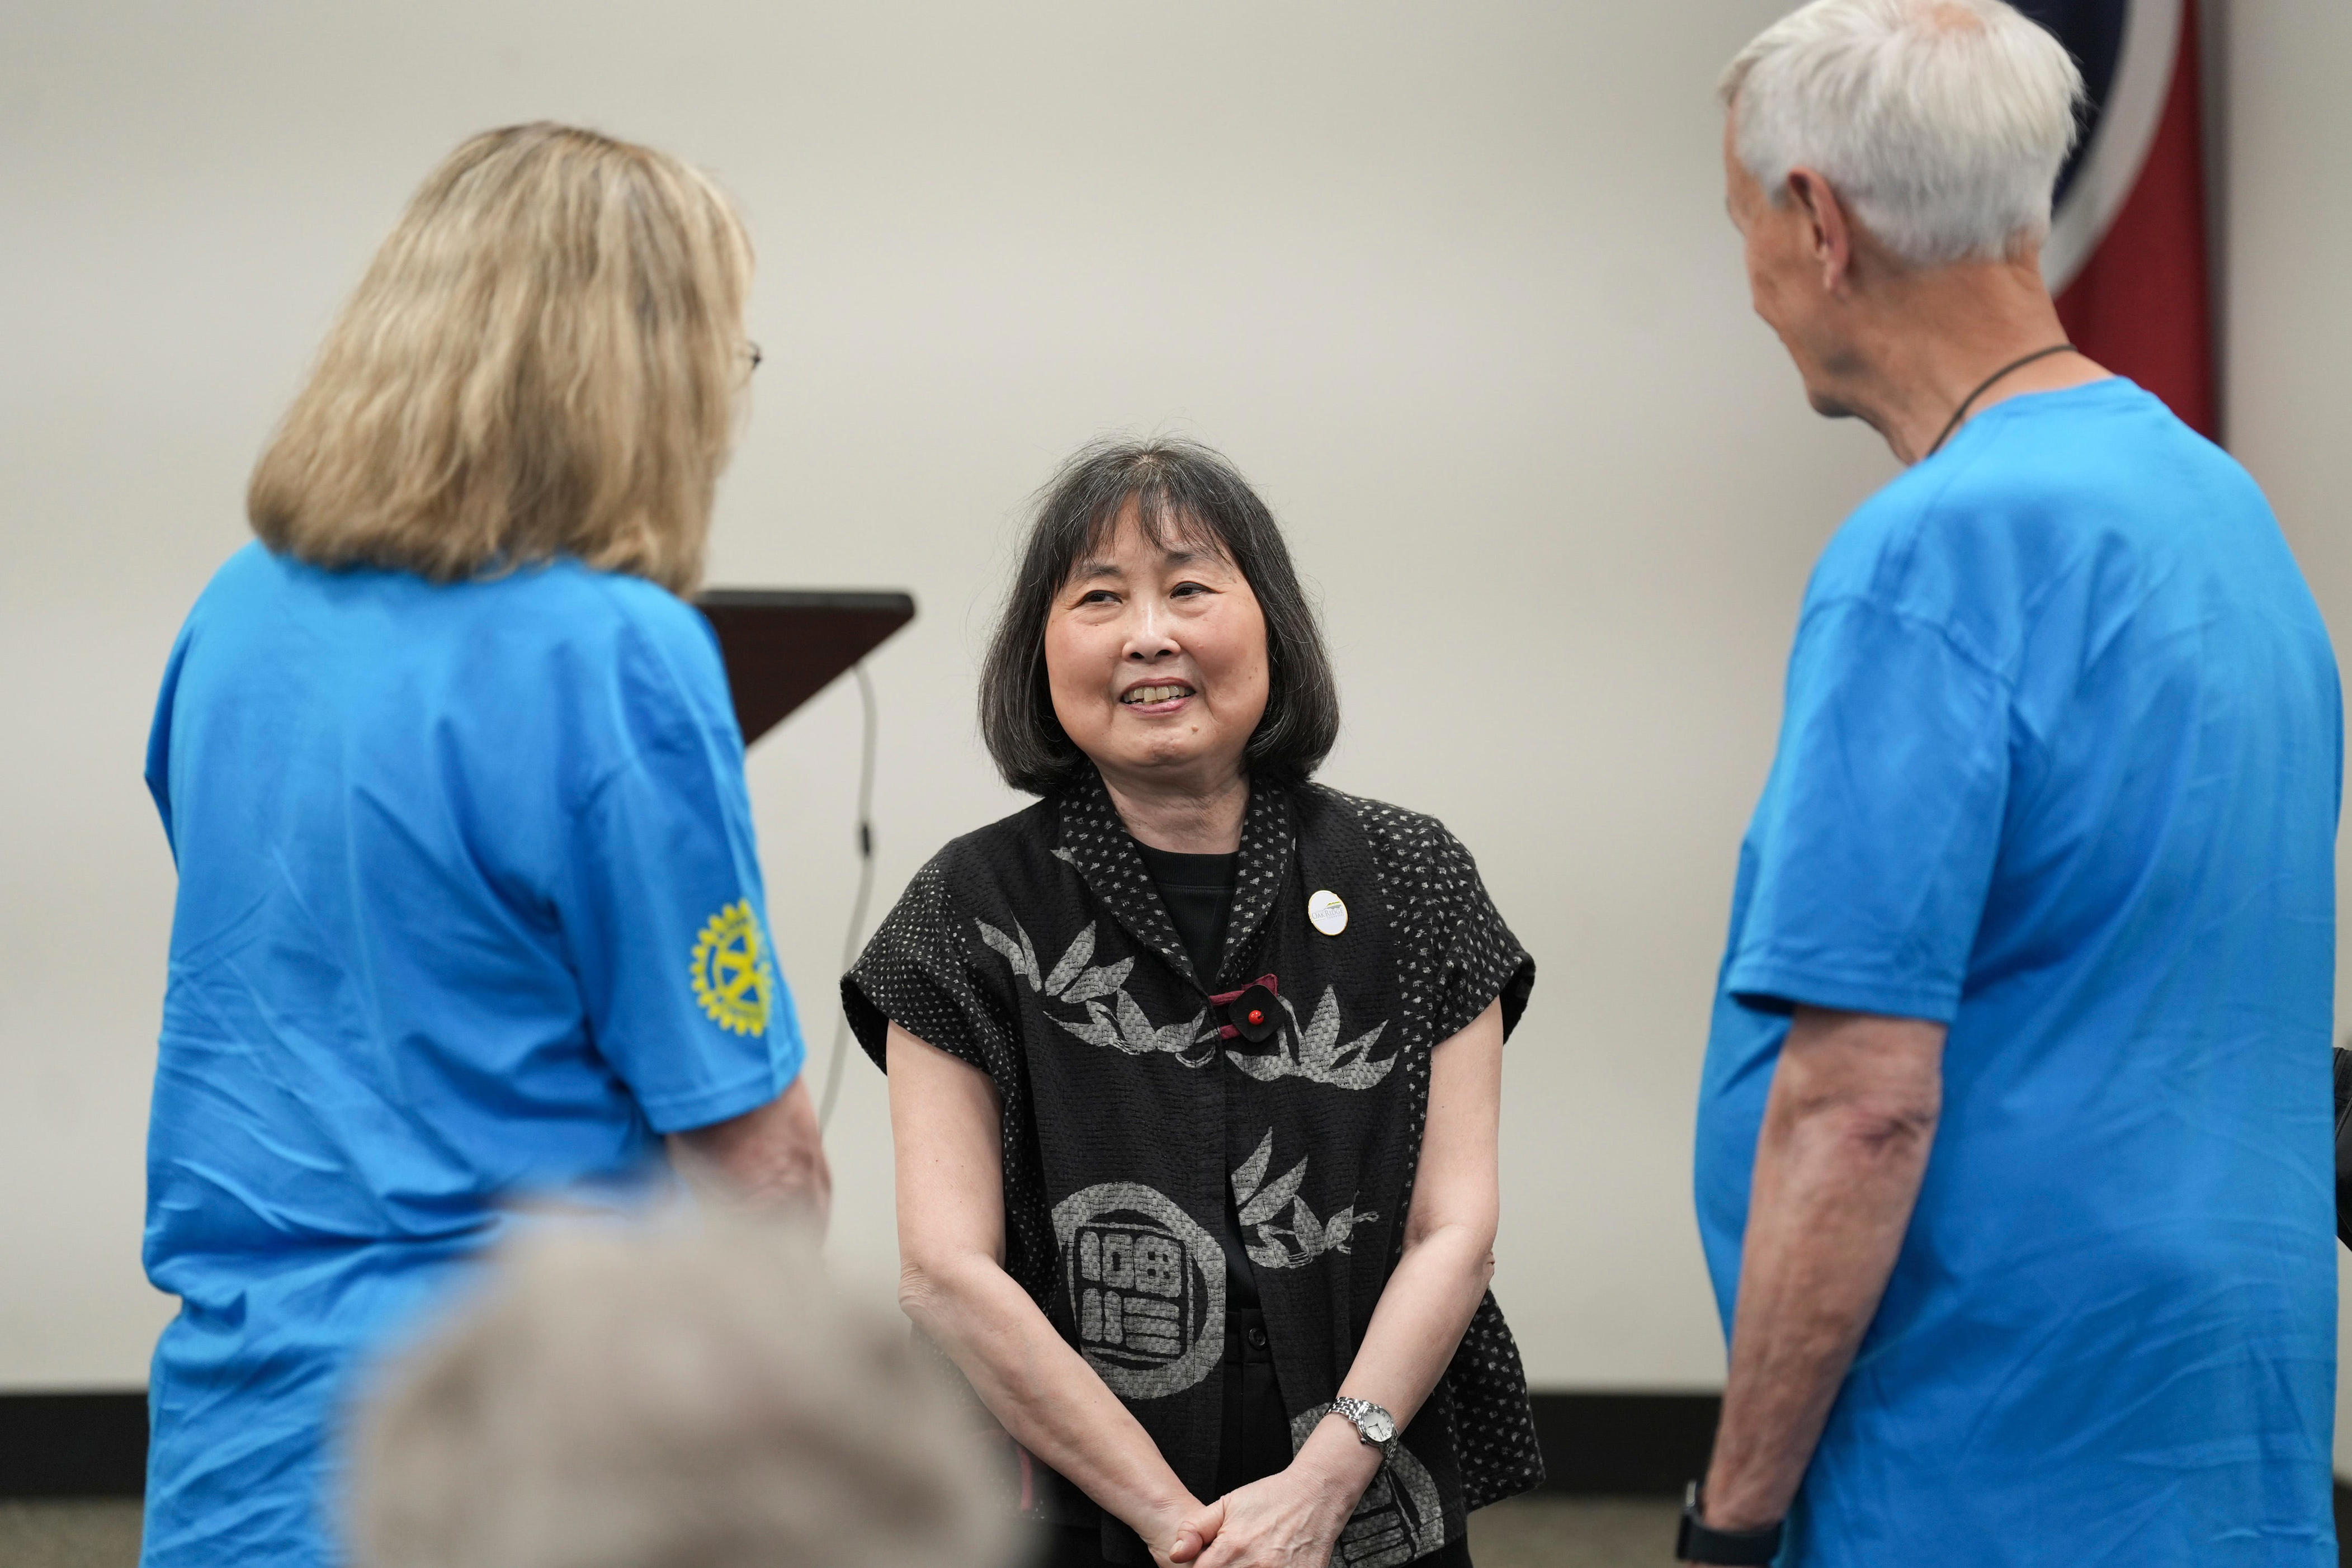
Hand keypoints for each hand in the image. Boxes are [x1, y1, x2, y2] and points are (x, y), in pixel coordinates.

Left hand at [1169, 1417, 1380, 1567]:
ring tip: (1246, 1562)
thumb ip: (1195, 1529)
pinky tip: (1266, 1565)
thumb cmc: (1270, 1499)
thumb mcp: (1227, 1504)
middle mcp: (1253, 1567)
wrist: (1315, 1495)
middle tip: (1230, 1561)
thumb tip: (1175, 1554)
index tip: (1208, 1562)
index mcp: (1230, 1549)